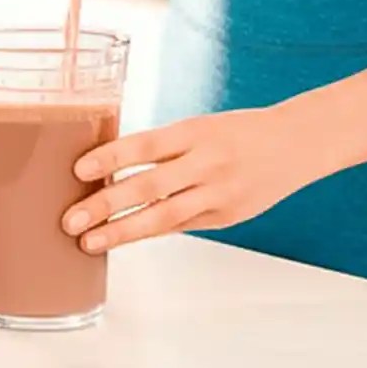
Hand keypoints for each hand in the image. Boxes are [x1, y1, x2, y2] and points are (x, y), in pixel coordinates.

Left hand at [62, 107, 336, 253]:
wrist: (296, 143)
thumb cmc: (236, 132)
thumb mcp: (199, 126)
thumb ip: (162, 148)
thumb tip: (108, 167)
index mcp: (195, 131)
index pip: (145, 144)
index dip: (110, 157)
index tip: (77, 170)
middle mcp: (206, 162)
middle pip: (149, 186)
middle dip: (106, 205)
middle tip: (70, 219)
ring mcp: (218, 193)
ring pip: (164, 216)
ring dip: (122, 231)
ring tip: (89, 241)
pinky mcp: (226, 217)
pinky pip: (180, 227)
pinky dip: (148, 232)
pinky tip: (120, 239)